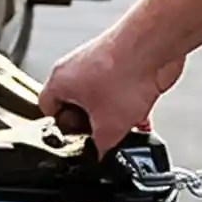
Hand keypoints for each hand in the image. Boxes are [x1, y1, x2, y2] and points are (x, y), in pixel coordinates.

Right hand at [38, 32, 184, 152]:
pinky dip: (131, 105)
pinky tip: (143, 118)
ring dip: (115, 115)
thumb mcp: (108, 128)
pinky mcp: (125, 63)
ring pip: (103, 99)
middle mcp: (77, 68)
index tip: (76, 139)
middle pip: (77, 105)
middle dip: (93, 123)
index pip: (47, 109)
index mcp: (60, 80)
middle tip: (104, 135)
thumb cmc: (124, 73)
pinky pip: (122, 90)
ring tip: (127, 127)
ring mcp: (101, 64)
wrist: (154, 47)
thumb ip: (101, 146)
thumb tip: (102, 153)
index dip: (61, 129)